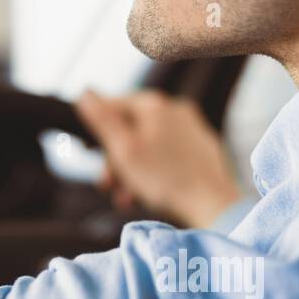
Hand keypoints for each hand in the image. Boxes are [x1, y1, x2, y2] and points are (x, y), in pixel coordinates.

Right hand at [75, 88, 241, 228]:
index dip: (97, 129)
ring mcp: (192, 129)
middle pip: (130, 129)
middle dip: (115, 159)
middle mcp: (175, 109)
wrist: (214, 204)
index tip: (88, 151)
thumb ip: (102, 119)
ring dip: (131, 171)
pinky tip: (146, 195)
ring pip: (148, 146)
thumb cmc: (165, 178)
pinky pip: (167, 157)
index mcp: (154, 104)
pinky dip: (153, 173)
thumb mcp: (123, 149)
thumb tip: (85, 93)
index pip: (112, 105)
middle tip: (107, 185)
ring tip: (126, 197)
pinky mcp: (202, 150)